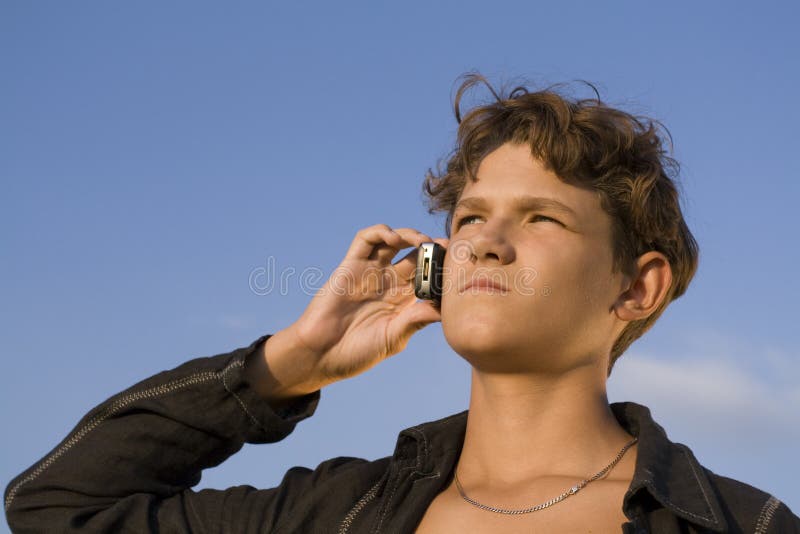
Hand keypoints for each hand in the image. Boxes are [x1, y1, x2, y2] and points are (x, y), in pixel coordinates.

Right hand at [287, 224, 448, 383]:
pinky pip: (365, 240)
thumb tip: (445, 309)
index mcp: (402, 300)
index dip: (442, 268)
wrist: (321, 355)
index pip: (428, 276)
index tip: (460, 265)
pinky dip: (380, 231)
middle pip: (415, 255)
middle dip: (432, 248)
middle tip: (448, 248)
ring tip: (424, 241)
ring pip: (393, 241)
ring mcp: (369, 272)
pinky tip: (394, 238)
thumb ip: (415, 320)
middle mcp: (387, 282)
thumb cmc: (356, 352)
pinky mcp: (349, 266)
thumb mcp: (393, 338)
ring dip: (410, 235)